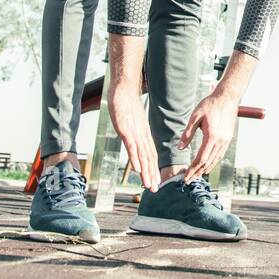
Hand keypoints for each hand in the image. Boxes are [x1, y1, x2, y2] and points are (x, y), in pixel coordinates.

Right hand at [108, 77, 159, 191]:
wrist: (124, 89)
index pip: (150, 154)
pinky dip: (135, 159)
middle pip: (149, 158)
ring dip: (146, 172)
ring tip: (149, 185)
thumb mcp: (132, 120)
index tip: (154, 180)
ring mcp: (134, 134)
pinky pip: (132, 147)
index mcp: (143, 134)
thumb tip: (134, 139)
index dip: (152, 168)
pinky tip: (137, 169)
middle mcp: (141, 136)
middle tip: (154, 189)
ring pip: (142, 156)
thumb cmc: (126, 104)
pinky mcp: (126, 131)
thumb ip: (134, 131)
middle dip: (151, 174)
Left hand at [179, 88, 239, 181]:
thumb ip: (187, 133)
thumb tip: (180, 148)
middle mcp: (220, 141)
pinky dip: (212, 162)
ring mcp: (226, 141)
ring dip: (205, 169)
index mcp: (212, 136)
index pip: (201, 159)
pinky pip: (219, 155)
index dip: (192, 169)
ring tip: (196, 175)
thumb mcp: (195, 117)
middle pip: (208, 162)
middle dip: (197, 173)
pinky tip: (207, 165)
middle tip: (188, 181)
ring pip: (215, 160)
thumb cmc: (210, 105)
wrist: (227, 98)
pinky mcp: (228, 139)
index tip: (185, 177)